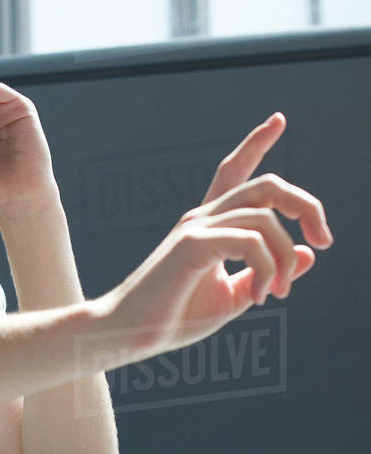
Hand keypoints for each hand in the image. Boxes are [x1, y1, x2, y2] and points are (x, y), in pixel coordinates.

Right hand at [101, 112, 332, 362]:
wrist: (127, 334)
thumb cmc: (172, 318)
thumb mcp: (232, 296)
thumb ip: (266, 273)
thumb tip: (309, 254)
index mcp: (209, 225)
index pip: (234, 172)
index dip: (256, 143)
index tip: (279, 120)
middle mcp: (202, 217)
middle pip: (267, 186)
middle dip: (306, 205)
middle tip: (325, 240)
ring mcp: (195, 227)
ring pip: (266, 217)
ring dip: (285, 257)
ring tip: (278, 292)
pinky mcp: (191, 245)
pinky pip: (250, 241)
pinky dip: (266, 268)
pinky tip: (258, 296)